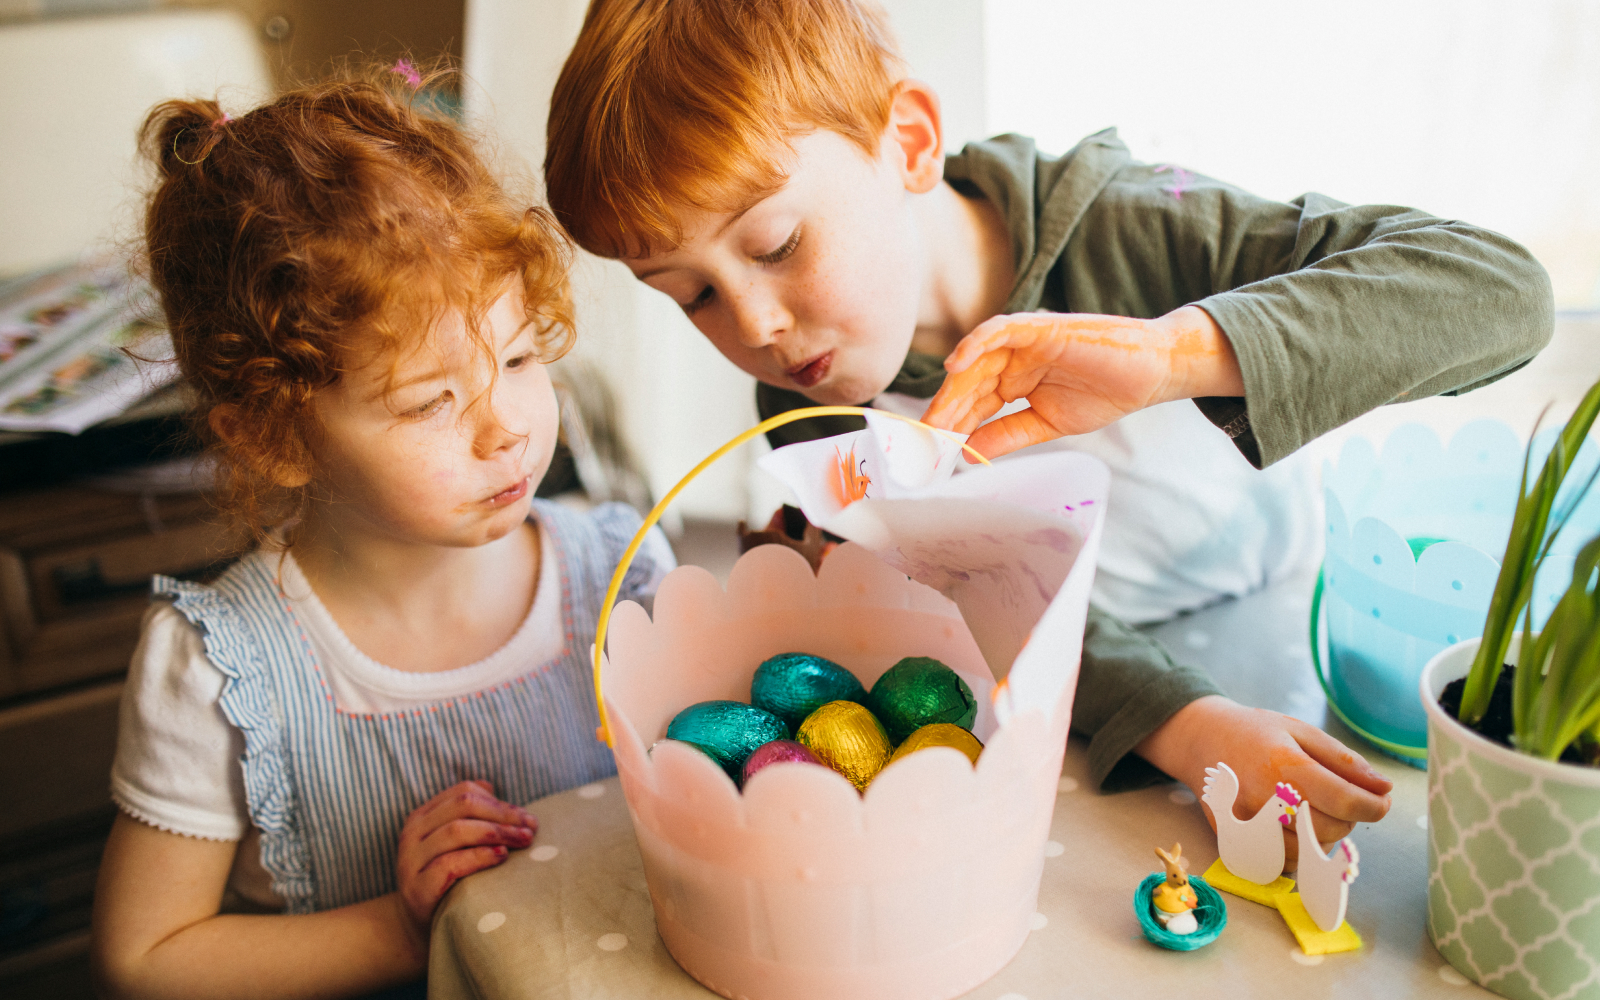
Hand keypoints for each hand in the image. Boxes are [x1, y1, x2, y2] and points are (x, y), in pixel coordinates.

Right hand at [395, 780, 537, 929]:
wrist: (416, 929)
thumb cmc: (446, 881)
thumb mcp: (453, 845)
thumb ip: (469, 816)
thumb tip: (491, 787)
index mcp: (422, 817)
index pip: (463, 793)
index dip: (499, 801)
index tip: (526, 817)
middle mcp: (412, 834)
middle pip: (463, 806)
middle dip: (503, 815)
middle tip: (532, 828)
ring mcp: (411, 861)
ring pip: (456, 831)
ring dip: (497, 832)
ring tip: (523, 841)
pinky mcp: (417, 888)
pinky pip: (450, 864)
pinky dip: (480, 856)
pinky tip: (502, 856)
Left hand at [921, 306, 1242, 458]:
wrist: (1150, 373)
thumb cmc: (1105, 393)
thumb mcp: (1047, 424)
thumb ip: (1008, 435)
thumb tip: (968, 453)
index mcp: (1013, 380)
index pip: (972, 402)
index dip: (951, 424)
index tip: (931, 450)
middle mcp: (1012, 358)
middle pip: (967, 382)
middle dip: (945, 410)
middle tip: (925, 437)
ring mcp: (1024, 341)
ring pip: (977, 358)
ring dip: (954, 385)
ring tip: (937, 414)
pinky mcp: (1040, 326)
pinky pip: (999, 329)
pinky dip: (976, 342)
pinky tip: (957, 364)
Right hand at [1135, 696, 1392, 866]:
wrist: (1200, 740)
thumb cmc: (1255, 732)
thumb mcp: (1301, 732)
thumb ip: (1344, 761)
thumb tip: (1384, 789)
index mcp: (1283, 765)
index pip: (1344, 801)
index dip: (1373, 807)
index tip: (1383, 803)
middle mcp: (1263, 799)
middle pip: (1330, 830)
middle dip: (1348, 819)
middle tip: (1341, 799)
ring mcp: (1246, 824)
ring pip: (1309, 853)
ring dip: (1323, 836)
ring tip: (1314, 810)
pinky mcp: (1235, 841)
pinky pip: (1283, 861)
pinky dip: (1299, 849)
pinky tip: (1293, 824)